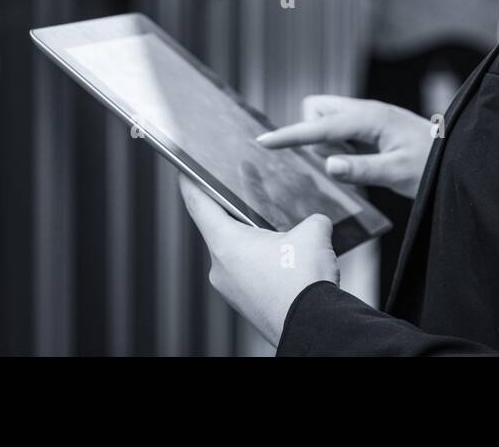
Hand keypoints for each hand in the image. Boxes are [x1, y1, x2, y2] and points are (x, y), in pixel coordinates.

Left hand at [178, 175, 338, 346]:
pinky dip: (262, 263)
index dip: (190, 183)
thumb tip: (315, 224)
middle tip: (250, 197)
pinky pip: (247, 274)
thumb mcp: (314, 233)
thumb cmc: (304, 283)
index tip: (184, 172)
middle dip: (238, 214)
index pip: (198, 204)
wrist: (314, 327)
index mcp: (227, 243)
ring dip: (254, 242)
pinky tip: (286, 261)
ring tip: (280, 234)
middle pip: (220, 229)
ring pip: (237, 254)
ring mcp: (231, 290)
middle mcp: (221, 268)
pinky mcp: (246, 304)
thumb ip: (311, 219)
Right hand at [256, 95, 436, 198]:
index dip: (290, 135)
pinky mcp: (374, 126)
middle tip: (337, 159)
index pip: (319, 126)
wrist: (459, 156)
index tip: (263, 141)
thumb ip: (361, 168)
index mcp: (370, 119)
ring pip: (329, 118)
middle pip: (318, 110)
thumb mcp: (397, 173)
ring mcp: (370, 117)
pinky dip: (339, 142)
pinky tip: (358, 160)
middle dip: (312, 131)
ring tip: (354, 163)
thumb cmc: (431, 165)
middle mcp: (367, 111)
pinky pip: (341, 127)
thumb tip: (327, 164)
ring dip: (326, 138)